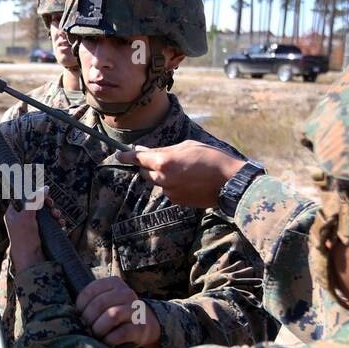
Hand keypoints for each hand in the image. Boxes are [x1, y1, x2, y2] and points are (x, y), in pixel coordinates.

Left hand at [3, 187, 58, 269]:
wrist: (31, 261)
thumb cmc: (24, 238)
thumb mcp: (27, 216)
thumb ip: (35, 200)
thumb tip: (45, 188)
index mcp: (13, 214)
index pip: (23, 198)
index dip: (33, 194)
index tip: (43, 193)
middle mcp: (22, 220)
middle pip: (36, 205)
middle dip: (46, 204)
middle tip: (51, 205)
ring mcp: (33, 228)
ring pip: (46, 214)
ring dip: (54, 213)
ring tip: (57, 217)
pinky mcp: (42, 235)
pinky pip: (51, 224)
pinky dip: (56, 222)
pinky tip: (60, 224)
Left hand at [75, 274, 160, 347]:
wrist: (144, 324)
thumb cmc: (116, 312)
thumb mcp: (105, 300)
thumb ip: (90, 301)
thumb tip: (69, 313)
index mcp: (114, 283)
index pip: (89, 291)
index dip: (80, 306)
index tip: (79, 315)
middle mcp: (126, 293)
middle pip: (99, 304)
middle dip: (88, 319)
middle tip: (86, 328)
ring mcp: (135, 309)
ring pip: (112, 316)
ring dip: (99, 328)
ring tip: (96, 334)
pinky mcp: (140, 327)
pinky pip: (121, 333)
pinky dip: (110, 339)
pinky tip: (106, 341)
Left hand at [116, 140, 248, 209]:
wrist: (230, 182)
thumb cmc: (211, 158)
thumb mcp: (187, 146)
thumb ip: (164, 150)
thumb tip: (146, 151)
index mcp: (164, 161)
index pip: (138, 159)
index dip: (126, 157)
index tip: (119, 156)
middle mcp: (163, 178)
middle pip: (145, 172)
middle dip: (149, 165)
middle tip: (165, 159)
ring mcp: (169, 191)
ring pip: (157, 182)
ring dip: (163, 175)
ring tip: (184, 170)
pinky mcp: (177, 201)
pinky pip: (168, 190)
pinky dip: (173, 185)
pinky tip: (189, 180)